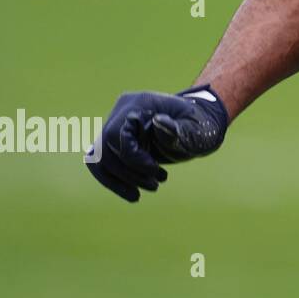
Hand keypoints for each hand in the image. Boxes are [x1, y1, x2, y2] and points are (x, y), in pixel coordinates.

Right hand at [85, 85, 228, 201]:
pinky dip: (114, 180)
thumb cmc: (199, 126)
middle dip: (129, 172)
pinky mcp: (115, 140)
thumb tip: (158, 122)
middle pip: (106, 148)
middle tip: (156, 185)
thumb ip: (177, 129)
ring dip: (119, 180)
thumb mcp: (195, 129)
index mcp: (140, 102)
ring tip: (142, 193)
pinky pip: (102, 162)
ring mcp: (116, 125)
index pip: (118, 134)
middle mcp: (122, 110)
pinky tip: (132, 194)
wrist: (198, 126)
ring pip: (99, 158)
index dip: (133, 158)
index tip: (155, 172)